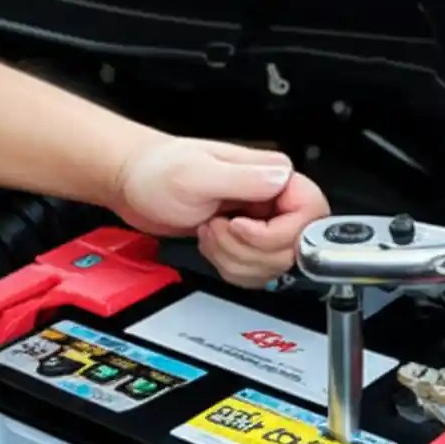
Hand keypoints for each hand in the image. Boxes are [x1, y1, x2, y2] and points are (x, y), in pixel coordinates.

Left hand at [113, 136, 329, 287]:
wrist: (134, 183)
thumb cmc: (157, 172)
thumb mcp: (197, 174)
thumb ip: (245, 179)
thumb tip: (283, 180)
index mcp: (273, 175)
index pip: (310, 214)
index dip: (277, 233)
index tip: (240, 227)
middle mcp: (273, 198)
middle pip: (294, 247)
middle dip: (248, 250)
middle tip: (217, 230)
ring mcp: (262, 222)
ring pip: (275, 265)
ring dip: (235, 260)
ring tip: (210, 233)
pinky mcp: (248, 241)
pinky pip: (258, 272)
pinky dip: (231, 268)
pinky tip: (212, 245)